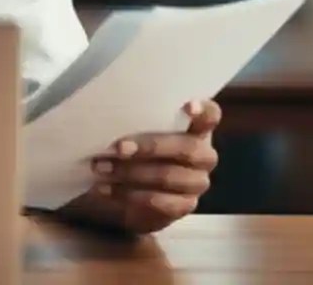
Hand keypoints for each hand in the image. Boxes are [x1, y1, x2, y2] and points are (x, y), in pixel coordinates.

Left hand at [87, 99, 221, 233]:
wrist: (126, 194)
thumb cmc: (131, 151)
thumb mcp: (132, 133)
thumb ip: (133, 123)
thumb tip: (107, 115)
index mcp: (195, 129)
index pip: (211, 115)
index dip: (204, 110)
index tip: (188, 106)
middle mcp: (203, 155)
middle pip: (187, 148)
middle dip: (150, 147)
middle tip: (118, 148)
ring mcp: (197, 182)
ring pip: (169, 176)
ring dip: (131, 172)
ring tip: (101, 168)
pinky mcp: (184, 206)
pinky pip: (159, 202)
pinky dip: (128, 194)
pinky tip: (105, 188)